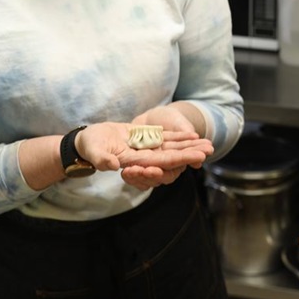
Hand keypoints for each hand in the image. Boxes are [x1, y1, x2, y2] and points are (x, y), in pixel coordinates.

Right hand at [77, 122, 212, 189]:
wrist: (89, 140)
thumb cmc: (89, 145)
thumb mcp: (92, 150)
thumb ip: (100, 158)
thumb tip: (110, 164)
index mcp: (134, 161)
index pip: (160, 162)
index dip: (178, 159)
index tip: (195, 158)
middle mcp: (144, 157)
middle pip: (172, 156)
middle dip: (191, 153)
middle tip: (209, 150)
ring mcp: (147, 148)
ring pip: (173, 147)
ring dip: (190, 146)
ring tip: (208, 143)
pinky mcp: (146, 139)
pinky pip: (166, 139)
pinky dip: (180, 137)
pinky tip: (194, 134)